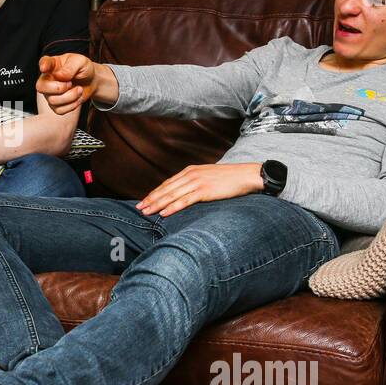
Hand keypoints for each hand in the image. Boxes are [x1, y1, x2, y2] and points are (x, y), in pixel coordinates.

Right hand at [37, 53, 106, 114]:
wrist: (91, 81)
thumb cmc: (83, 69)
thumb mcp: (81, 62)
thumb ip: (70, 66)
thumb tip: (59, 75)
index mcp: (52, 64)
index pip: (44, 62)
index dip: (42, 65)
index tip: (44, 68)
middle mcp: (47, 78)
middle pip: (41, 87)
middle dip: (59, 88)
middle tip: (70, 83)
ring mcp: (49, 93)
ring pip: (53, 100)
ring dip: (71, 96)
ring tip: (79, 89)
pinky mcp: (55, 105)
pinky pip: (59, 110)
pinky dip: (72, 105)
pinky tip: (76, 97)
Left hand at [136, 163, 263, 217]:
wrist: (246, 175)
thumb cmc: (229, 178)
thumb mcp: (208, 177)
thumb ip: (195, 183)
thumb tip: (185, 192)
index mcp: (190, 171)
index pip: (168, 183)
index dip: (155, 192)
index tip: (144, 200)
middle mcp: (190, 175)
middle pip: (166, 189)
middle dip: (151, 199)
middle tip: (139, 208)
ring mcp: (196, 182)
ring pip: (172, 195)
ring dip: (157, 204)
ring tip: (146, 212)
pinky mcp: (204, 191)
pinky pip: (184, 201)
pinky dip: (172, 207)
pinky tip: (163, 213)